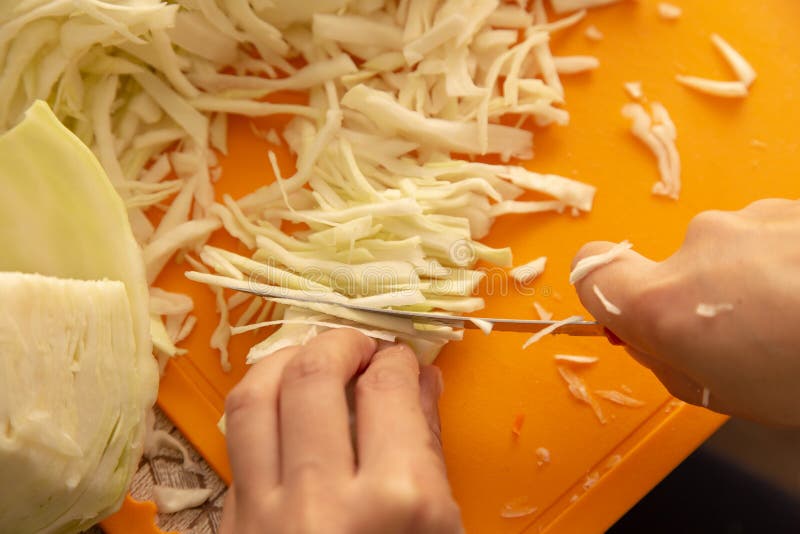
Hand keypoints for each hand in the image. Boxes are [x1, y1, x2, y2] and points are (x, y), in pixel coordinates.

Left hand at [220, 329, 461, 533]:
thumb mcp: (438, 528)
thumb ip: (429, 450)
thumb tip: (422, 382)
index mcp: (397, 498)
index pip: (387, 388)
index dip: (395, 358)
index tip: (397, 358)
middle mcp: (323, 499)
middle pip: (313, 375)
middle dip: (339, 342)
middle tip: (357, 347)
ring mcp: (265, 515)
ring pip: (253, 399)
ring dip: (284, 363)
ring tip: (311, 361)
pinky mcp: (230, 528)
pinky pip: (235, 446)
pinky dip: (262, 413)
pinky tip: (284, 411)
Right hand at [572, 199, 799, 425]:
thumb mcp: (717, 395)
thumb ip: (663, 358)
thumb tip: (644, 334)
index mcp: (665, 301)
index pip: (592, 272)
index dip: (600, 290)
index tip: (621, 309)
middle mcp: (699, 245)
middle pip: (673, 267)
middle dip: (700, 297)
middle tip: (747, 338)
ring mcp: (752, 218)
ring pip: (729, 250)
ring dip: (752, 279)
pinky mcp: (796, 205)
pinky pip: (772, 236)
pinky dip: (788, 262)